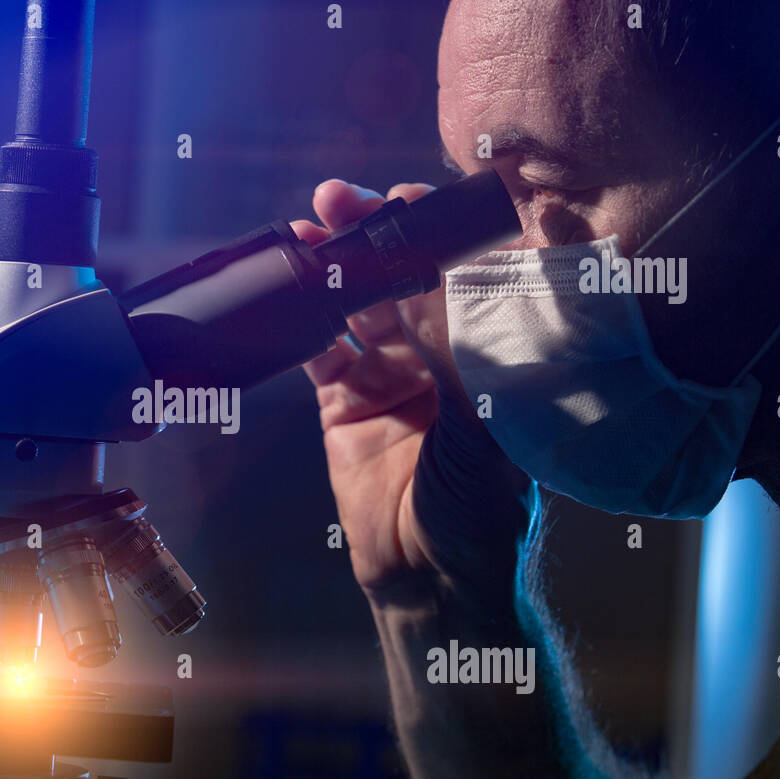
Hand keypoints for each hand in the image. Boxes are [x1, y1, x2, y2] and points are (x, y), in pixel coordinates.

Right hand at [292, 180, 527, 596]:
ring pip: (358, 305)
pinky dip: (303, 323)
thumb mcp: (483, 422)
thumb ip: (456, 351)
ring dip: (333, 268)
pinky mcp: (345, 406)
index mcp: (489, 352)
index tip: (412, 196)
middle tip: (341, 201)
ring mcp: (392, 378)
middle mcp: (443, 356)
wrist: (429, 581)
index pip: (465, 272)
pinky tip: (290, 290)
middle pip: (405, 277)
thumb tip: (435, 277)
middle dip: (374, 235)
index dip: (438, 230)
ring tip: (307, 230)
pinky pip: (321, 353)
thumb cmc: (484, 510)